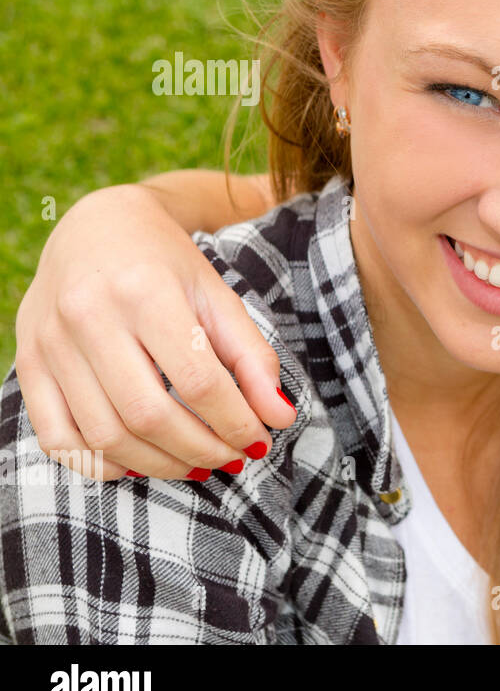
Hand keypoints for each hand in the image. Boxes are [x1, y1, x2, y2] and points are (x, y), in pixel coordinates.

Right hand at [14, 184, 297, 479]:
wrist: (98, 226)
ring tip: (197, 464)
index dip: (235, 422)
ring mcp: (50, 342)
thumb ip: (253, 357)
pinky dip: (101, 464)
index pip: (197, 381)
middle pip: (149, 415)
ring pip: (105, 435)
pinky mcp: (28, 362)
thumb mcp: (218, 297)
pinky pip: (58, 437)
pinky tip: (141, 462)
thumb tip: (280, 416)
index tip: (260, 439)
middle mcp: (89, 316)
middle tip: (233, 457)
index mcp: (145, 291)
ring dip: (160, 464)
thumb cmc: (167, 265)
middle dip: (201, 450)